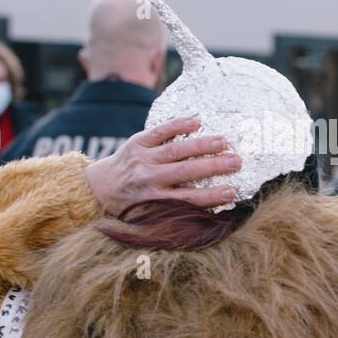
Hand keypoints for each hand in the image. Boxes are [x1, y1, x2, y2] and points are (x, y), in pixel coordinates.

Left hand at [83, 116, 240, 216]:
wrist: (99, 188)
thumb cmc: (130, 206)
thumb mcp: (147, 216)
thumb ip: (173, 213)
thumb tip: (207, 215)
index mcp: (153, 201)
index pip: (187, 199)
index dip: (212, 196)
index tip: (233, 192)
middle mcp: (148, 179)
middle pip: (186, 172)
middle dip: (214, 166)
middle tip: (237, 161)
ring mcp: (143, 159)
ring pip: (176, 150)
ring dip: (202, 144)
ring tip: (225, 141)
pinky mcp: (137, 143)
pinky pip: (158, 132)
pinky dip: (177, 125)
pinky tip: (196, 121)